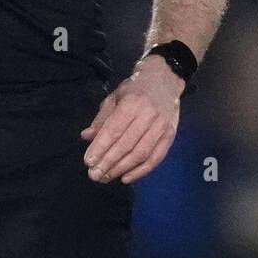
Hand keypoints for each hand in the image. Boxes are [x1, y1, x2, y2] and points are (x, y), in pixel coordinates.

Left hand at [80, 55, 183, 184]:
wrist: (164, 80)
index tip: (88, 162)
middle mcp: (148, 115)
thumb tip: (86, 137)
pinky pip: (156, 159)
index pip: (113, 130)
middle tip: (94, 175)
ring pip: (140, 154)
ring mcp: (161, 127)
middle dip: (108, 162)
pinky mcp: (171, 136)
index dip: (100, 147)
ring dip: (122, 169)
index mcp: (131, 103)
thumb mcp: (114, 97)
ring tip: (106, 177)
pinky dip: (141, 171)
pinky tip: (126, 178)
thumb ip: (101, 118)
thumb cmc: (135, 89)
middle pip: (126, 145)